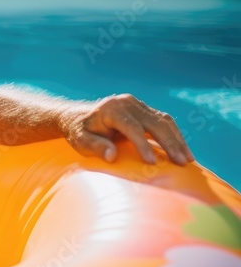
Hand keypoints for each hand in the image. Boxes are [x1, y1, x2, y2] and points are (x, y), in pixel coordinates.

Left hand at [62, 94, 193, 165]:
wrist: (78, 116)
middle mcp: (127, 103)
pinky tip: (182, 150)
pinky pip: (164, 122)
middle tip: (180, 163)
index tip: (151, 162)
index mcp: (111, 109)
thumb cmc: (79, 131)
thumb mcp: (80, 140)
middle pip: (154, 123)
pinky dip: (174, 135)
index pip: (132, 127)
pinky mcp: (145, 109)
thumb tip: (112, 156)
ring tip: (187, 159)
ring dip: (177, 140)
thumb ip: (95, 146)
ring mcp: (138, 105)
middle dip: (169, 143)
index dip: (142, 145)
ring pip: (163, 121)